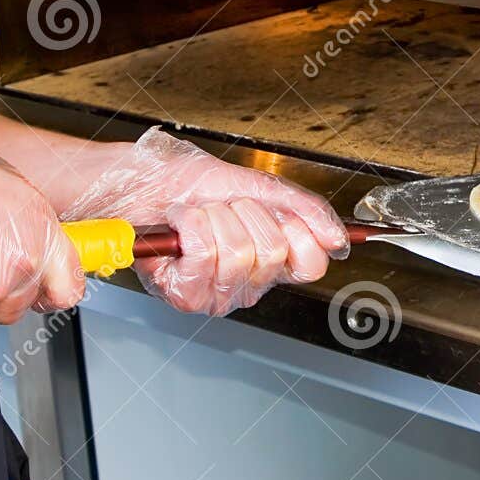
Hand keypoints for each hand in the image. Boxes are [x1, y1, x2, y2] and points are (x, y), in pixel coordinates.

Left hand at [65, 127, 347, 315]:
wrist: (141, 183)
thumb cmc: (189, 186)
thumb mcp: (258, 187)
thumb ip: (305, 211)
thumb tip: (338, 237)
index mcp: (272, 262)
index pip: (311, 265)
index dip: (297, 231)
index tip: (274, 212)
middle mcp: (249, 285)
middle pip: (274, 252)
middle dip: (245, 213)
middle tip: (223, 209)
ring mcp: (218, 294)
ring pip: (239, 252)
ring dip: (212, 217)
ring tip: (196, 215)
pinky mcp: (187, 296)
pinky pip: (204, 255)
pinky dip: (189, 225)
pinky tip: (180, 224)